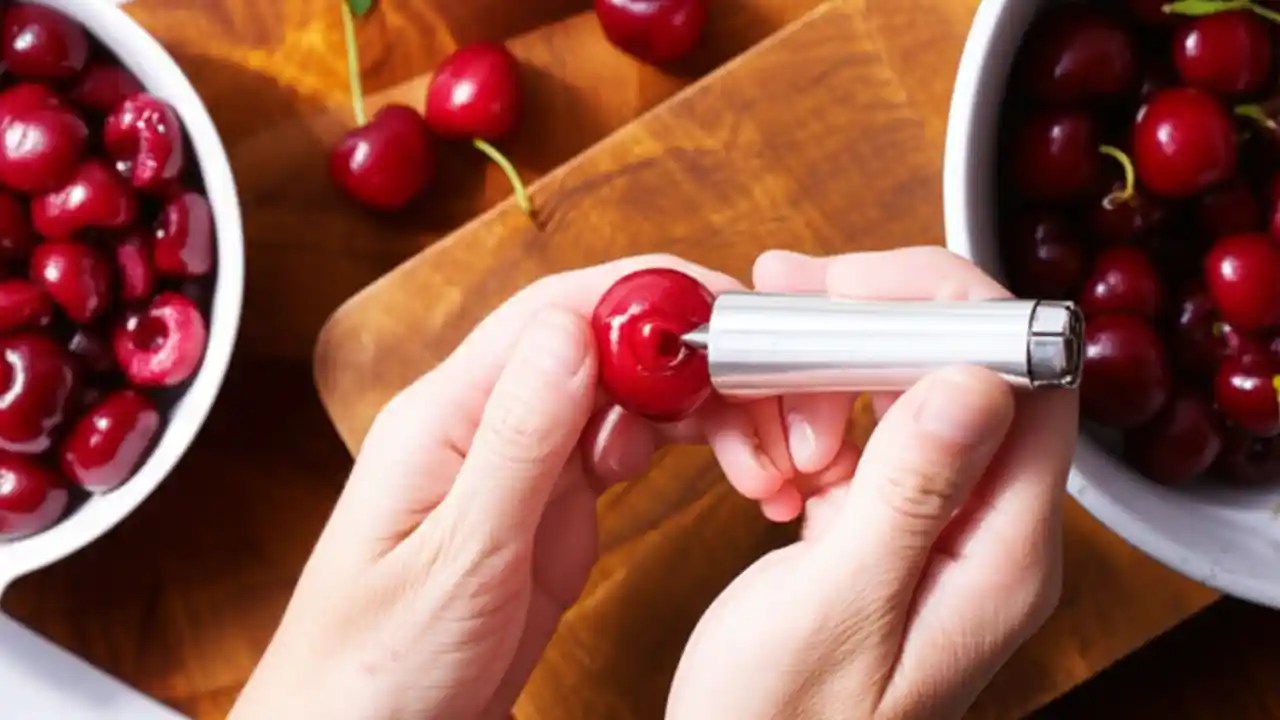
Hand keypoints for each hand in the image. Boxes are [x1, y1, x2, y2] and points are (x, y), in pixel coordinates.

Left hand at [230, 255, 803, 719]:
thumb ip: (517, 442)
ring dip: (703, 410)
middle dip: (701, 364)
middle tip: (777, 416)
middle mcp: (488, 425)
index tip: (735, 319)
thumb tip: (574, 326)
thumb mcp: (456, 560)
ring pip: (627, 396)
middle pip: (609, 347)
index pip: (559, 312)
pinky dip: (682, 449)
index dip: (652, 299)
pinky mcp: (549, 509)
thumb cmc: (373, 670)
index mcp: (446, 415)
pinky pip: (624, 449)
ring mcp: (521, 465)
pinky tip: (721, 470)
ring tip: (765, 461)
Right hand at [667, 247, 1076, 719]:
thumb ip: (913, 494)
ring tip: (760, 398)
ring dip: (830, 374)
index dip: (952, 310)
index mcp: (1003, 554)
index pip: (1028, 381)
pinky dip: (811, 421)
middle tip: (785, 307)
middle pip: (967, 371)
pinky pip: (865, 439)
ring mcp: (937, 529)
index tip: (854, 290)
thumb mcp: (839, 610)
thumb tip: (974, 376)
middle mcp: (986, 533)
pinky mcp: (888, 529)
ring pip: (906, 395)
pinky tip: (767, 448)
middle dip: (873, 325)